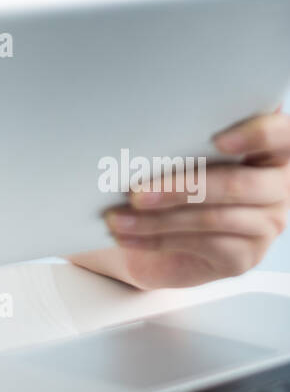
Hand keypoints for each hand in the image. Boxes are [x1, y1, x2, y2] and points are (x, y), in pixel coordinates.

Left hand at [97, 108, 289, 288]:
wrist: (164, 233)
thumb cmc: (176, 178)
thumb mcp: (182, 153)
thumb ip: (185, 141)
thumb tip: (144, 138)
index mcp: (269, 148)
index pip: (282, 135)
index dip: (258, 135)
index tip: (219, 140)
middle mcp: (276, 186)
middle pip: (237, 185)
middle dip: (181, 188)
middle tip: (136, 192)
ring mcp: (265, 224)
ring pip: (212, 218)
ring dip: (156, 219)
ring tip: (118, 218)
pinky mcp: (244, 256)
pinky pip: (201, 245)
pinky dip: (156, 239)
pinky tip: (128, 235)